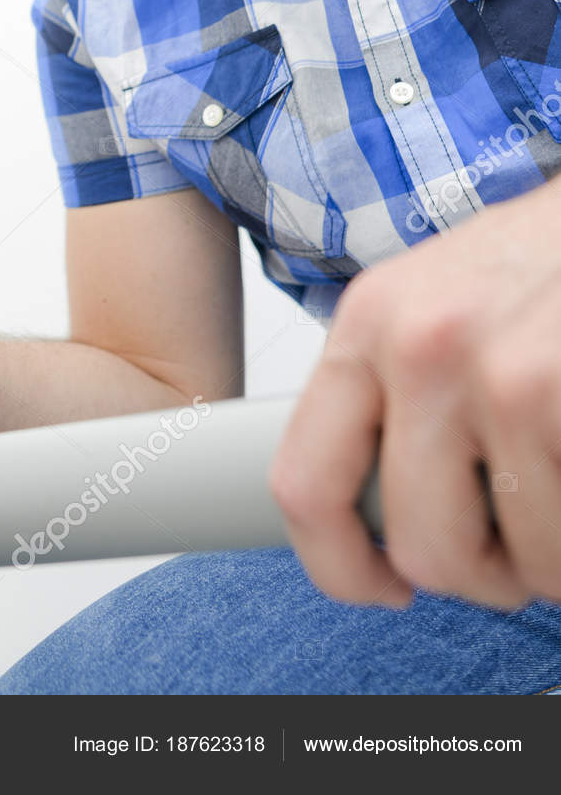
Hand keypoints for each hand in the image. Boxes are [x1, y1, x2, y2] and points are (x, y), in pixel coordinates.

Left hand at [267, 182, 560, 609]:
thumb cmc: (551, 255)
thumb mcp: (445, 296)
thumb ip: (400, 387)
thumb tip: (383, 513)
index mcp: (369, 320)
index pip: (304, 483)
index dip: (341, 566)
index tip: (383, 584)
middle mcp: (420, 345)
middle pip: (423, 548)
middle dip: (484, 570)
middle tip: (520, 538)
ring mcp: (500, 375)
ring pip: (522, 562)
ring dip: (553, 551)